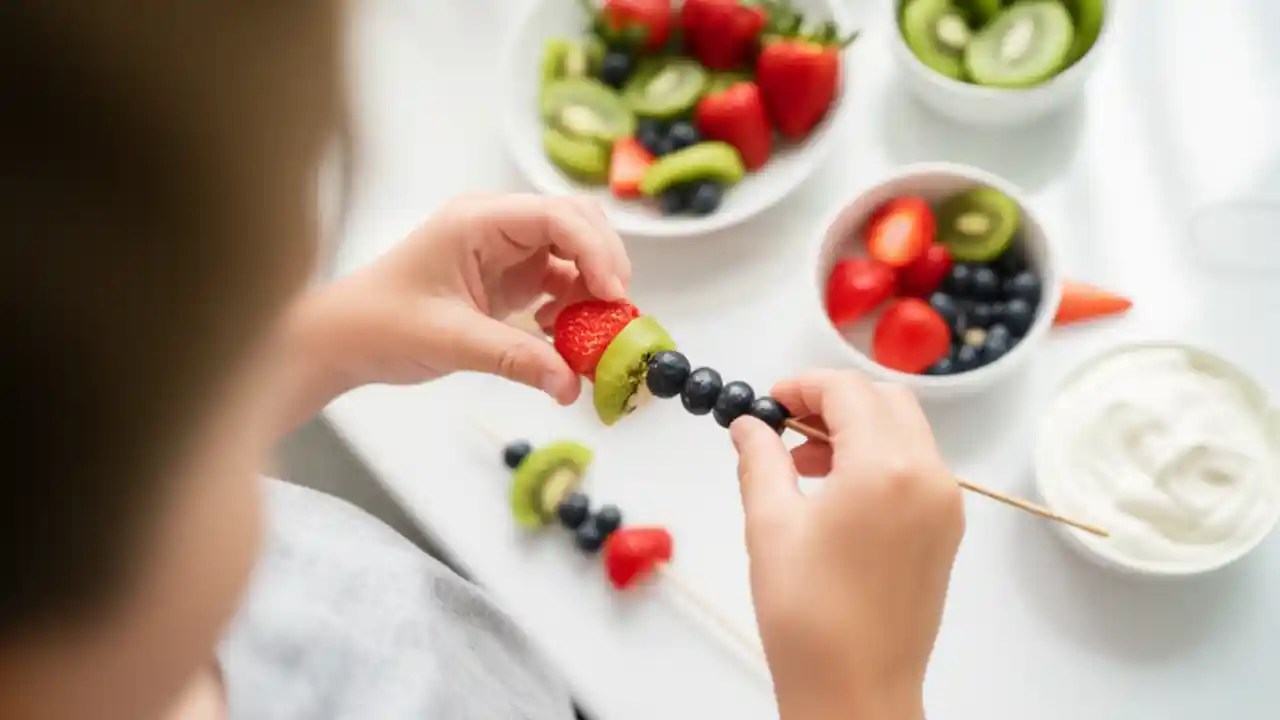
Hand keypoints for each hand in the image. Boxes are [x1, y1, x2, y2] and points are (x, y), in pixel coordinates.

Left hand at [284, 193, 629, 414]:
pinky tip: (558, 333)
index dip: (594, 249)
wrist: (345, 339)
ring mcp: (505, 248)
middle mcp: (497, 225)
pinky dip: (573, 304)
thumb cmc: (381, 325)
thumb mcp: (451, 342)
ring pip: (574, 250)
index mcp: (477, 221)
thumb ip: (516, 360)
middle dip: (604, 262)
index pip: (556, 215)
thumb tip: (571, 385)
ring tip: (586, 330)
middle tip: (616, 312)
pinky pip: (560, 279)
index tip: (613, 294)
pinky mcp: (510, 275)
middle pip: (576, 222)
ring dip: (591, 286)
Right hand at [728, 371, 963, 719]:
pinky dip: (878, 458)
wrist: (856, 692)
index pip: (848, 391)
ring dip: (857, 428)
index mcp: (886, 468)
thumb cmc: (809, 618)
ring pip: (905, 431)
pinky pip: (916, 467)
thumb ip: (760, 459)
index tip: (768, 401)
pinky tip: (835, 492)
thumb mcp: (769, 526)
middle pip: (886, 400)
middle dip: (834, 400)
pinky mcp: (945, 531)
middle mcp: (928, 477)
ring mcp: (944, 505)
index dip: (803, 385)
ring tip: (803, 465)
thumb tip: (748, 424)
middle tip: (784, 424)